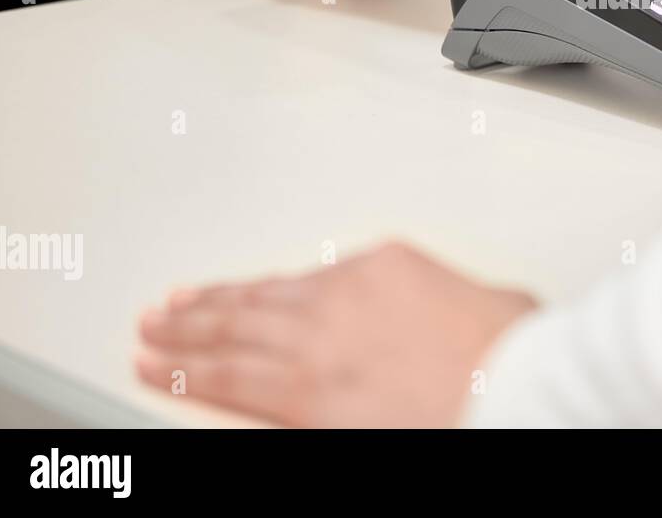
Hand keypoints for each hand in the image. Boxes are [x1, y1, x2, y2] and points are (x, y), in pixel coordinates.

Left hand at [136, 243, 534, 426]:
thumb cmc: (511, 352)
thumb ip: (444, 298)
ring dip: (183, 336)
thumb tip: (448, 311)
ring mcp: (317, 344)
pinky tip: (159, 372)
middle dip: (209, 305)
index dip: (262, 288)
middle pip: (258, 299)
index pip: (305, 278)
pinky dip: (185, 375)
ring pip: (230, 335)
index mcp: (383, 265)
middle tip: (169, 306)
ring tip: (149, 335)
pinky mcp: (303, 397)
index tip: (242, 292)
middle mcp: (339, 298)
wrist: (511, 385)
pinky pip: (229, 383)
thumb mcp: (491, 300)